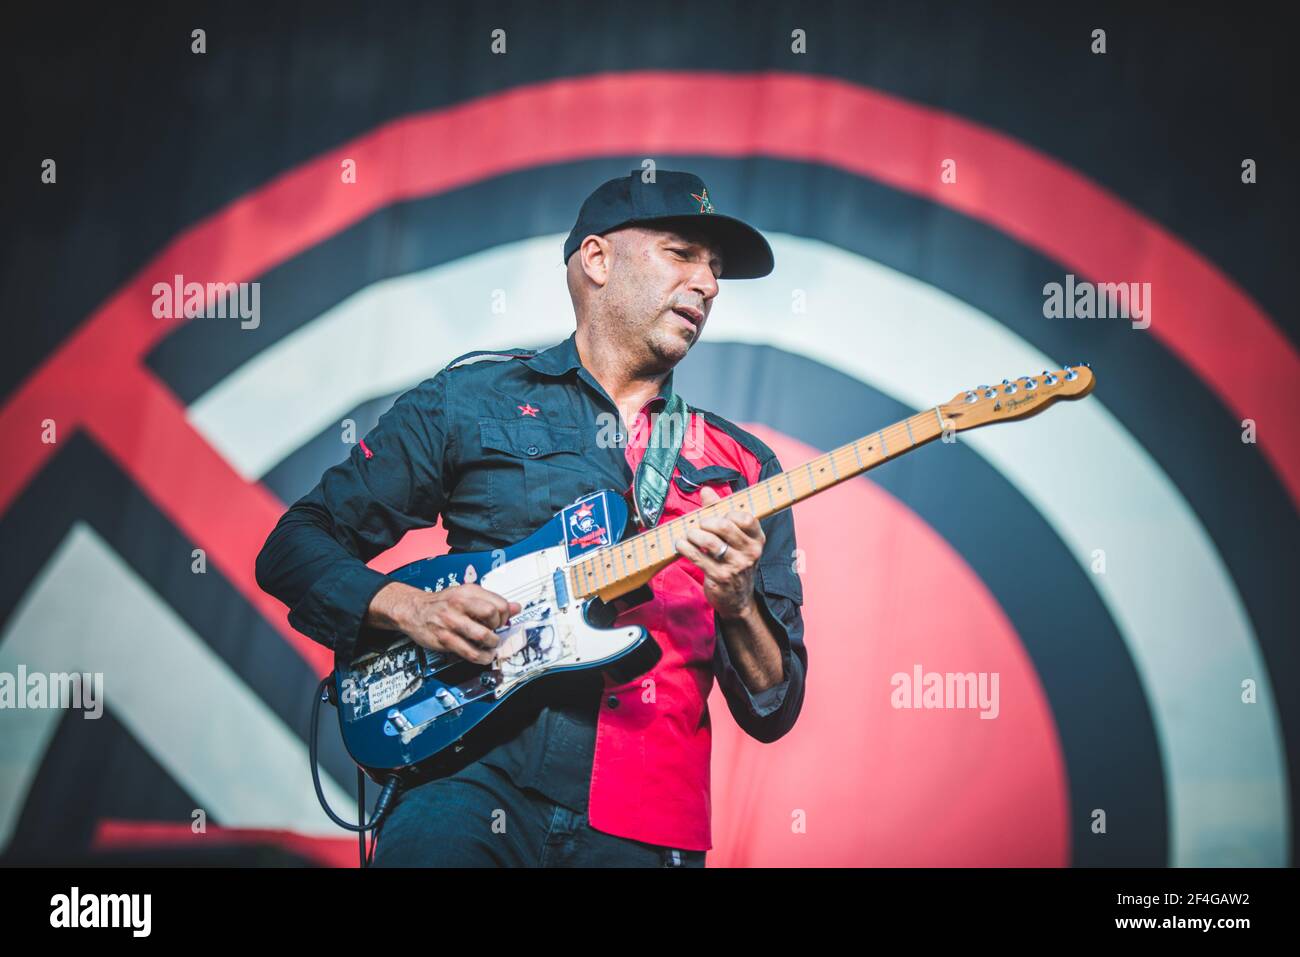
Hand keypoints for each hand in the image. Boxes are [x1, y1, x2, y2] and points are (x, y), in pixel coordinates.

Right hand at [368, 581, 520, 664]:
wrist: (413, 610)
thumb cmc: (442, 603)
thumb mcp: (466, 595)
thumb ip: (491, 600)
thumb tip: (516, 607)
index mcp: (468, 591)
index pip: (498, 602)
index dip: (505, 615)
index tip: (502, 621)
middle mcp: (459, 604)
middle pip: (492, 614)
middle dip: (499, 627)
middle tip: (496, 632)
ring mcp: (451, 622)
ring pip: (482, 635)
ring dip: (492, 644)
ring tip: (492, 646)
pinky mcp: (444, 639)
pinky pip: (468, 652)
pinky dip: (481, 657)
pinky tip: (484, 656)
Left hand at [672, 484, 764, 619]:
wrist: (738, 599)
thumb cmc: (735, 562)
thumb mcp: (736, 539)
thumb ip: (721, 512)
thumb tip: (706, 491)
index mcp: (757, 539)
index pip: (745, 518)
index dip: (727, 513)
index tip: (716, 516)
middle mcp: (750, 552)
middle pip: (724, 526)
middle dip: (705, 521)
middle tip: (698, 524)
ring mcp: (735, 566)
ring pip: (709, 541)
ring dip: (693, 534)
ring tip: (689, 534)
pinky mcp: (719, 578)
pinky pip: (697, 557)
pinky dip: (685, 547)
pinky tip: (681, 544)